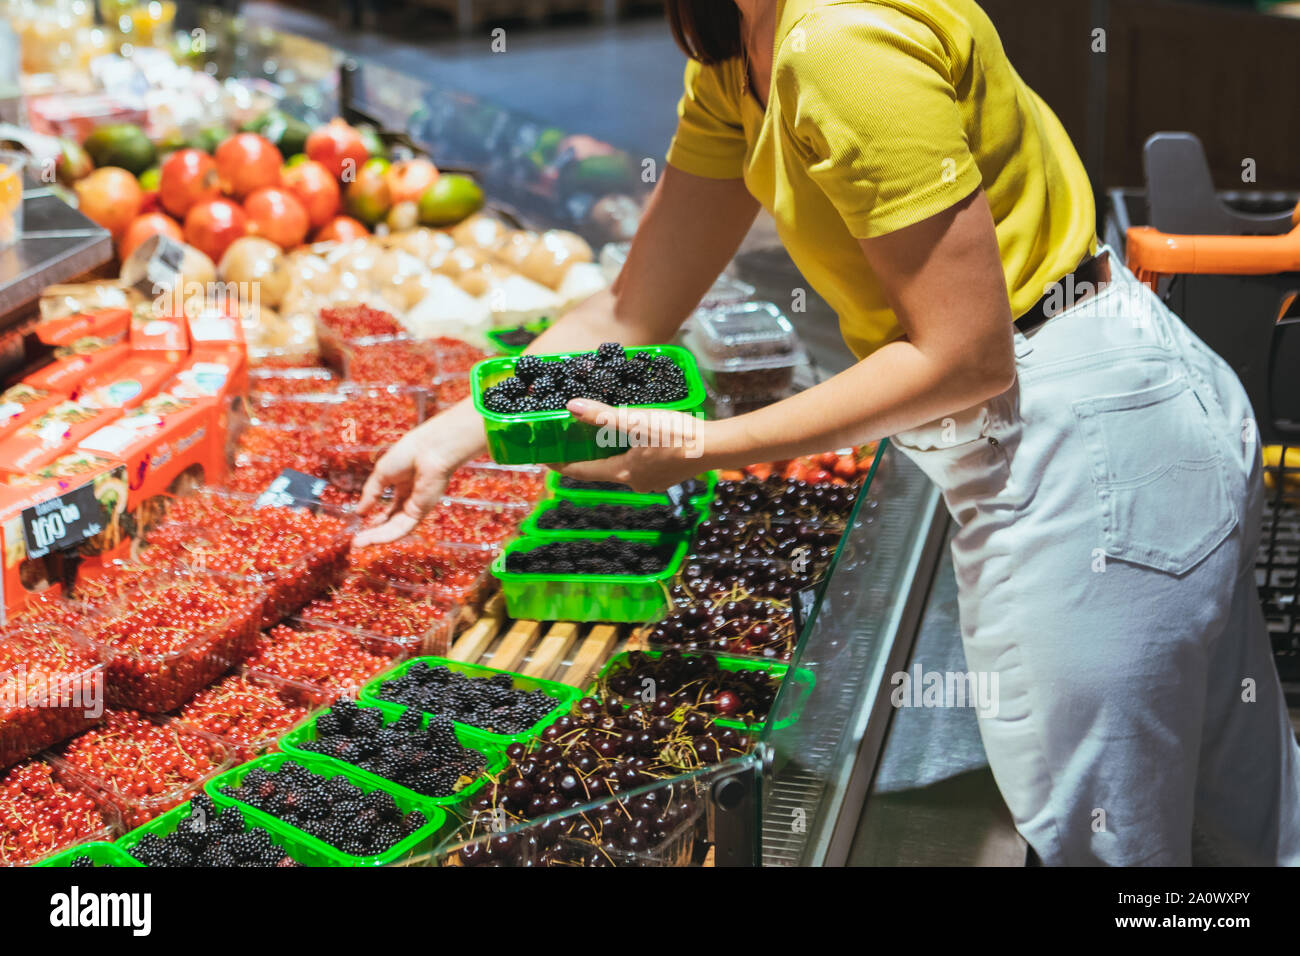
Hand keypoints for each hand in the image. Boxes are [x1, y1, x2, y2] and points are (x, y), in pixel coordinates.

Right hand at [353, 422, 454, 546]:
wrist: (427, 451)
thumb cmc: (407, 454)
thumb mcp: (381, 474)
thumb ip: (371, 493)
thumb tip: (359, 512)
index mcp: (403, 486)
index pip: (390, 508)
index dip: (377, 518)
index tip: (362, 524)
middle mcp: (411, 499)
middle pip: (391, 521)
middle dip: (373, 531)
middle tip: (357, 541)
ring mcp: (417, 507)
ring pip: (395, 528)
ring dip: (377, 537)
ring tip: (359, 543)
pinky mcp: (421, 513)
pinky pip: (402, 528)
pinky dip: (387, 535)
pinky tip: (372, 539)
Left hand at [557, 399, 711, 492]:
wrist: (717, 447)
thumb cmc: (676, 435)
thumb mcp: (636, 420)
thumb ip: (602, 415)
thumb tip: (571, 406)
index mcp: (624, 473)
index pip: (582, 472)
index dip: (562, 465)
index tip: (545, 459)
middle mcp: (636, 482)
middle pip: (602, 470)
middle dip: (586, 456)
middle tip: (572, 440)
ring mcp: (654, 480)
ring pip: (622, 467)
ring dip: (610, 453)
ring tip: (600, 435)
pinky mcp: (668, 474)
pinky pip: (640, 464)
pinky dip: (629, 452)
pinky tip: (634, 438)